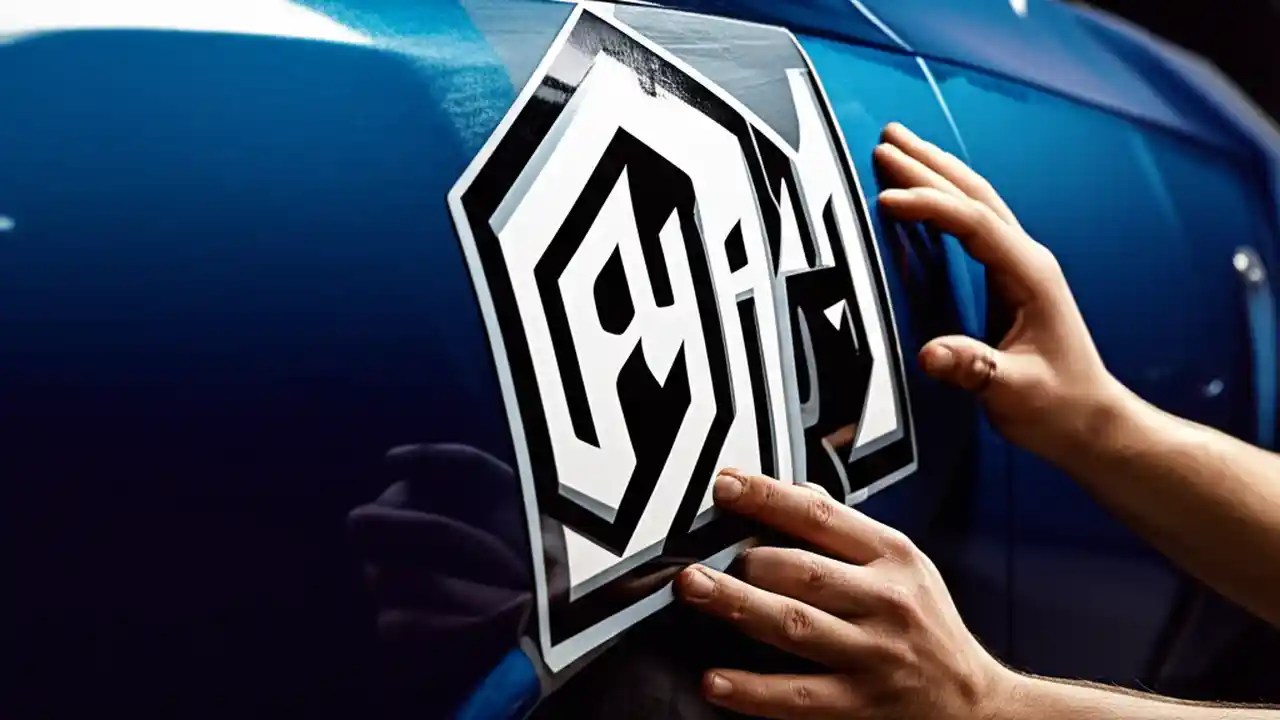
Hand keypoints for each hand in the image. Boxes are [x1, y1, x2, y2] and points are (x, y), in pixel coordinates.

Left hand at [675, 469, 1016, 719]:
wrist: (976, 705)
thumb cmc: (929, 628)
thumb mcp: (906, 567)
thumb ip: (849, 532)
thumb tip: (796, 489)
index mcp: (892, 556)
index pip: (822, 515)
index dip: (768, 496)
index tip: (725, 485)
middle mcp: (885, 601)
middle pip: (804, 570)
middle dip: (746, 560)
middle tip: (697, 555)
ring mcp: (874, 655)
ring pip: (796, 625)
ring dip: (738, 606)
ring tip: (695, 590)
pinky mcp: (861, 705)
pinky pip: (799, 697)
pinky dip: (753, 691)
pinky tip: (715, 681)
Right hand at [874, 122, 1128, 465]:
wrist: (1089, 421)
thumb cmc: (1057, 406)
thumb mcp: (1015, 392)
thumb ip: (974, 370)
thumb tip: (932, 354)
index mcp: (1030, 274)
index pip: (973, 222)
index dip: (929, 205)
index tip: (886, 199)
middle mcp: (1026, 259)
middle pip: (974, 195)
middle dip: (928, 165)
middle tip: (885, 139)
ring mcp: (1019, 265)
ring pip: (974, 201)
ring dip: (935, 172)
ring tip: (898, 147)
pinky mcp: (1007, 278)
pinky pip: (970, 224)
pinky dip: (942, 199)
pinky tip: (922, 194)